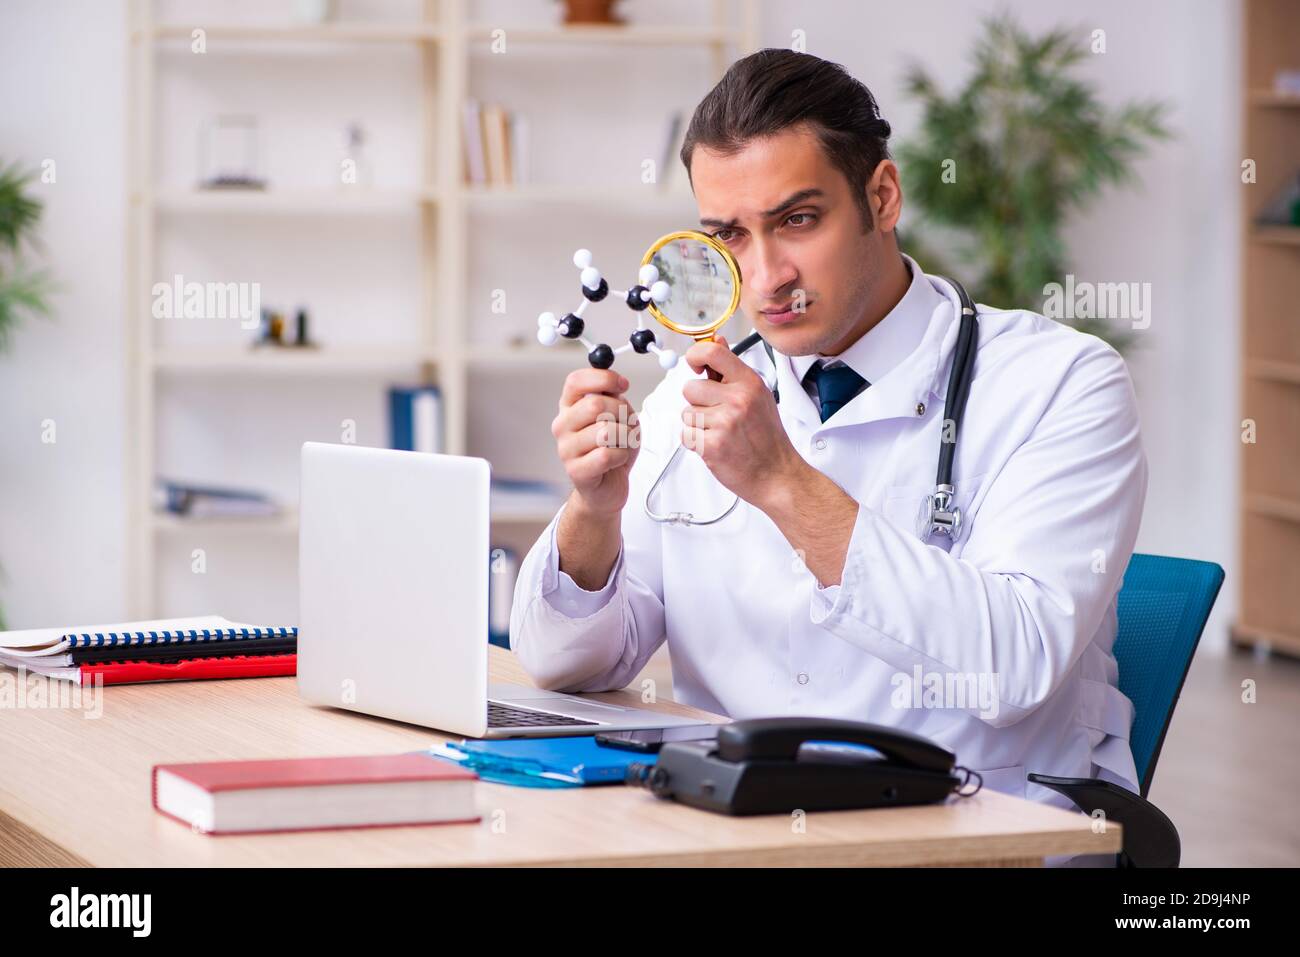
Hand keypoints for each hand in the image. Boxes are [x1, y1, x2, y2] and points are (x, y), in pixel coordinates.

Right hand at [552, 367, 640, 517]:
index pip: (576, 381)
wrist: (607, 486)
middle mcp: (563, 426)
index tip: (622, 385)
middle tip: (626, 424)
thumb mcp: (617, 416)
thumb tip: (616, 385)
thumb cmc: (611, 449)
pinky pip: (607, 455)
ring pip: (605, 431)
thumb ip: (614, 398)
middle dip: (622, 413)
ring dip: (625, 437)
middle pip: (595, 405)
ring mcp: (566, 449)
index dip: (604, 378)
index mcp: (569, 407)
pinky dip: (621, 456)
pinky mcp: (576, 471)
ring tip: (622, 444)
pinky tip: (616, 460)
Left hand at [681, 335, 801, 509]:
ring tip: (720, 432)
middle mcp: (737, 400)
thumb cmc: (767, 437)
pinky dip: (696, 442)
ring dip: (697, 424)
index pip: (713, 353)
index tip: (694, 364)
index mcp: (749, 383)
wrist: (777, 474)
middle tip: (717, 414)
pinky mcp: (712, 445)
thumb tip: (716, 340)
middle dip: (697, 402)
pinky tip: (716, 445)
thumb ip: (731, 370)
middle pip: (690, 387)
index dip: (695, 355)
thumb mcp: (757, 395)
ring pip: (686, 413)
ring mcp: (724, 423)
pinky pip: (686, 434)